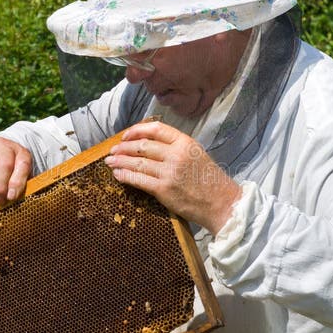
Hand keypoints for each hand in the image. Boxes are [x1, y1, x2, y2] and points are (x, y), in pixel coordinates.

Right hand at [0, 137, 32, 205]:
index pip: (23, 165)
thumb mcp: (18, 176)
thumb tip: (13, 199)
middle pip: (4, 166)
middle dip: (1, 188)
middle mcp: (5, 145)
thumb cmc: (9, 171)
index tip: (12, 197)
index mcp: (22, 152)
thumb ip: (19, 186)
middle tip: (0, 201)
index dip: (17, 182)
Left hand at [104, 121, 241, 234]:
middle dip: (123, 147)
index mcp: (185, 142)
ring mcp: (169, 172)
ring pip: (137, 162)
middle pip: (142, 146)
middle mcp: (176, 154)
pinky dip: (125, 176)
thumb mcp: (196, 154)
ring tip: (110, 161)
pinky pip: (138, 180)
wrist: (221, 203)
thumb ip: (176, 147)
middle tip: (113, 150)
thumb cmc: (209, 180)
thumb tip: (149, 144)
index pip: (155, 129)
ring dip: (120, 161)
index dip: (136, 130)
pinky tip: (118, 175)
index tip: (125, 136)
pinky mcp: (164, 190)